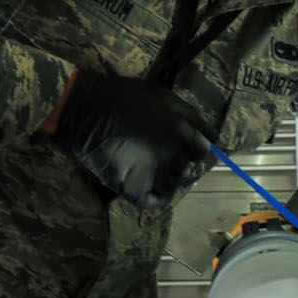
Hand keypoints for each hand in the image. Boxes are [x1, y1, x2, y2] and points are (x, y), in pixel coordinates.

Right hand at [49, 71, 212, 207]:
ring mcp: (151, 174)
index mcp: (179, 134)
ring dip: (170, 176)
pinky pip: (154, 201)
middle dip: (182, 160)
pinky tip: (156, 189)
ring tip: (156, 164)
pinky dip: (159, 198)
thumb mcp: (163, 95)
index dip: (197, 148)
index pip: (203, 151)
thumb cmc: (124, 97)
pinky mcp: (131, 187)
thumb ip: (192, 116)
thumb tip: (214, 137)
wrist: (83, 109)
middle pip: (188, 167)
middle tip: (167, 152)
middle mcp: (170, 157)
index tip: (191, 146)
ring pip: (173, 183)